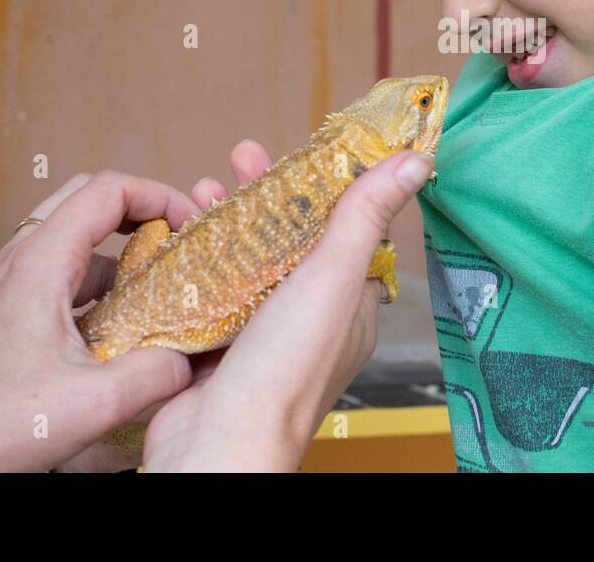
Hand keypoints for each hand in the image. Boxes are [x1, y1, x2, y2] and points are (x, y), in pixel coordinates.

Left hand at [0, 172, 199, 471]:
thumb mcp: (95, 402)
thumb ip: (157, 372)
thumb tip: (194, 358)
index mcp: (40, 262)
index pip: (108, 190)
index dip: (160, 196)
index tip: (193, 225)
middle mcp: (21, 260)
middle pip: (89, 198)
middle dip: (143, 208)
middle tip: (179, 238)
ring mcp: (11, 282)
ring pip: (75, 234)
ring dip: (121, 246)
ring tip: (161, 281)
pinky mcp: (9, 309)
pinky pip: (63, 270)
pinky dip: (101, 278)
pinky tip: (125, 321)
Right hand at [141, 140, 434, 470]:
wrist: (216, 442)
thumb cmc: (285, 370)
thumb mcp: (333, 276)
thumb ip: (367, 216)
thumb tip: (416, 162)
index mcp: (350, 306)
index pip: (350, 232)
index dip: (331, 188)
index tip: (309, 150)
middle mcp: (309, 320)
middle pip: (291, 239)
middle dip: (266, 192)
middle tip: (242, 156)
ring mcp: (260, 333)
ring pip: (246, 260)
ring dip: (226, 217)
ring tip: (202, 186)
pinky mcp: (215, 345)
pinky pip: (209, 289)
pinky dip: (195, 255)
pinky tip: (178, 230)